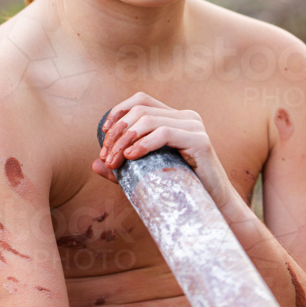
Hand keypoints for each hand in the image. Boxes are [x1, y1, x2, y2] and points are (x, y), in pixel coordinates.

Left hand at [93, 92, 232, 206]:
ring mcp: (194, 126)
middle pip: (140, 109)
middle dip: (117, 132)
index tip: (104, 136)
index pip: (141, 99)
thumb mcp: (144, 174)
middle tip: (107, 157)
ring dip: (125, 140)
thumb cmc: (178, 188)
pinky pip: (164, 133)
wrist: (211, 206)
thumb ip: (121, 167)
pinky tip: (131, 157)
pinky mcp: (200, 140)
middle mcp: (186, 116)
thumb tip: (94, 164)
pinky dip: (143, 143)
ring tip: (115, 161)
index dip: (119, 112)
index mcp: (175, 117)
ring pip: (149, 120)